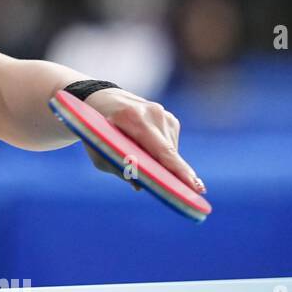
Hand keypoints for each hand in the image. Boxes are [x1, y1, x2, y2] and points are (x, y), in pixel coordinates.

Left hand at [80, 88, 205, 194]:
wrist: (102, 100)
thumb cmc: (95, 130)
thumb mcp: (97, 151)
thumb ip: (118, 168)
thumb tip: (140, 186)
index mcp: (133, 118)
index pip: (162, 150)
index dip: (178, 170)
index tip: (195, 187)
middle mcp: (153, 113)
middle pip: (169, 153)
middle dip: (176, 174)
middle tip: (192, 192)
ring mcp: (164, 114)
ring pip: (171, 152)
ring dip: (160, 164)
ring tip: (141, 159)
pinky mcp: (170, 118)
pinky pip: (170, 146)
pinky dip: (160, 155)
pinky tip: (146, 150)